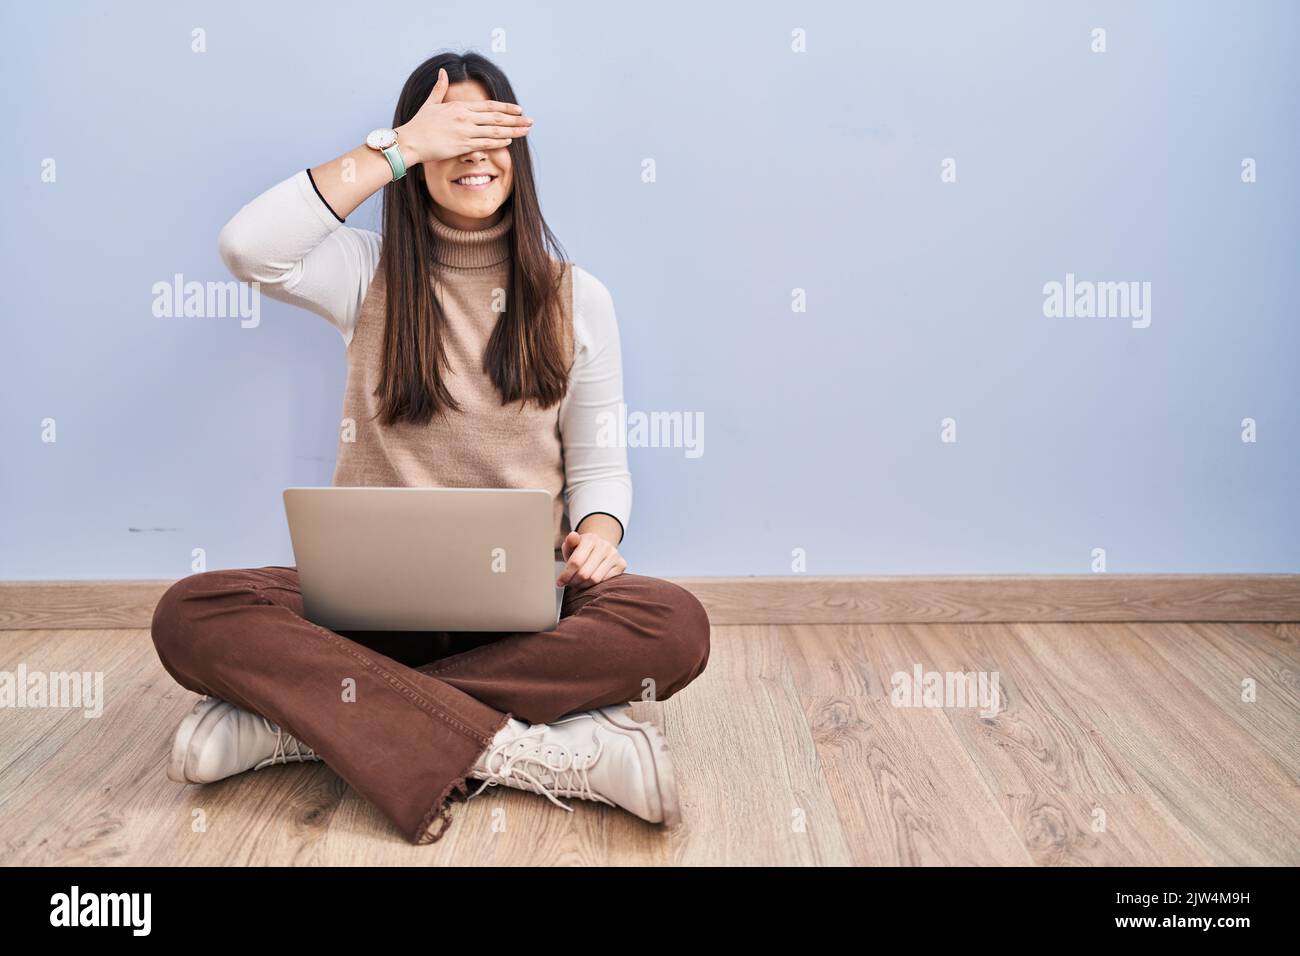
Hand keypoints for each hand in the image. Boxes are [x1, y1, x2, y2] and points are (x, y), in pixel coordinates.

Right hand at [395, 67, 532, 165]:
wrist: (410, 141)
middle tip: (531, 121)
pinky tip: (509, 140)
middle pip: (496, 117)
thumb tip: (442, 71)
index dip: (506, 108)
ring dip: (513, 130)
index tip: (519, 110)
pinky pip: (486, 143)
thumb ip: (439, 88)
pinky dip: (499, 141)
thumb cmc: (419, 124)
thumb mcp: (430, 103)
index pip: (489, 106)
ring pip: (495, 130)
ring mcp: (465, 131)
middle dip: (516, 119)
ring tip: (526, 131)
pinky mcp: (463, 145)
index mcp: (460, 106)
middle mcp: (465, 117)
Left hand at [557, 531, 626, 589]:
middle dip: (573, 581)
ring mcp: (614, 555)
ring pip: (595, 579)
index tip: (559, 582)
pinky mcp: (621, 564)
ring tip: (577, 583)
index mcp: (590, 539)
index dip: (565, 575)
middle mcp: (604, 545)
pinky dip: (595, 585)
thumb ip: (569, 542)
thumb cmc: (582, 550)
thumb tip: (572, 536)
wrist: (600, 547)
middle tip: (568, 583)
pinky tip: (589, 582)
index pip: (575, 562)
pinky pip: (605, 581)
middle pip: (584, 573)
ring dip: (583, 585)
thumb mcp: (572, 545)